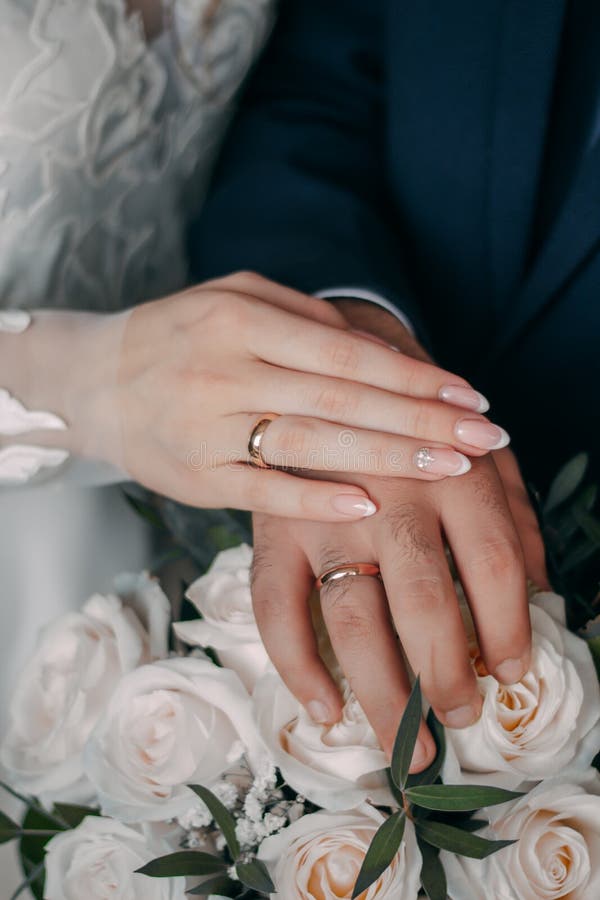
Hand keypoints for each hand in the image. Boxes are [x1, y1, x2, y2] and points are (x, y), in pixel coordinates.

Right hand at [28, 272, 503, 514]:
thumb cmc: (178, 337)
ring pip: (309, 443)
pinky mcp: (195, 477)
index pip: (346, 352)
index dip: (413, 377)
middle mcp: (222, 370)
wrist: (92, 380)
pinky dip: (316, 499)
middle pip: (340, 398)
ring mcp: (205, 427)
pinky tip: (368, 504)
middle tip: (482, 438)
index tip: (470, 396)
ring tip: (448, 467)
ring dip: (386, 457)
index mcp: (239, 318)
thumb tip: (383, 354)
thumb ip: (303, 319)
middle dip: (420, 420)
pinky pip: (263, 491)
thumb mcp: (233, 300)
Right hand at [250, 299, 546, 770]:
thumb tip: (540, 599)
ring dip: (383, 692)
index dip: (510, 632)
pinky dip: (297, 666)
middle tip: (459, 719)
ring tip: (408, 745)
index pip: (496, 568)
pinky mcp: (273, 527)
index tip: (511, 675)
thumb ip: (515, 519)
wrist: (332, 361)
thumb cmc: (420, 420)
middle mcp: (390, 493)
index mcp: (455, 471)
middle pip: (426, 604)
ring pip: (353, 618)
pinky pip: (276, 608)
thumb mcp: (482, 452)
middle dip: (448, 678)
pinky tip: (323, 711)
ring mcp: (324, 512)